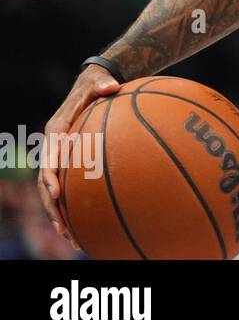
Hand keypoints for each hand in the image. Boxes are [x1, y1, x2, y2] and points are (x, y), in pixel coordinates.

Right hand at [38, 64, 120, 248]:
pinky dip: (72, 207)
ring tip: (70, 237)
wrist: (93, 84)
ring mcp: (60, 157)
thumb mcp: (98, 81)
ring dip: (59, 214)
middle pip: (46, 181)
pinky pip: (68, 188)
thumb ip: (102, 84)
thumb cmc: (97, 85)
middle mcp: (54, 146)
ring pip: (53, 191)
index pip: (50, 157)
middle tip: (62, 226)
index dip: (51, 176)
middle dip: (52, 205)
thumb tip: (111, 85)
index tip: (57, 194)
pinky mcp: (70, 163)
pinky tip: (85, 227)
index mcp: (57, 130)